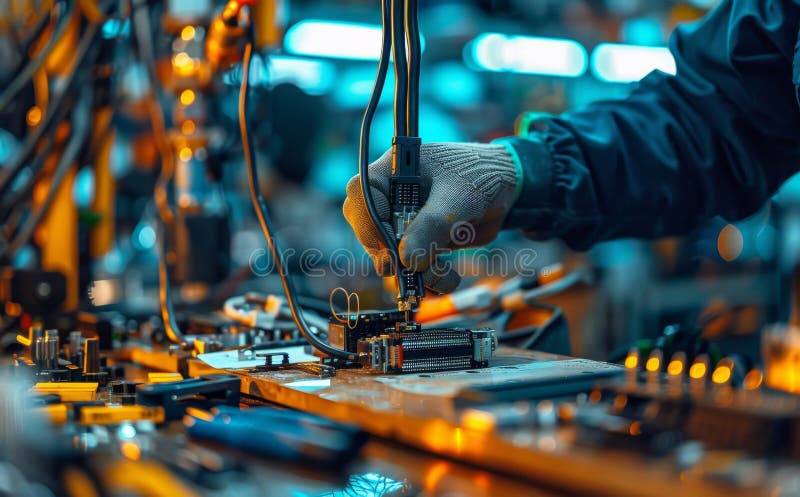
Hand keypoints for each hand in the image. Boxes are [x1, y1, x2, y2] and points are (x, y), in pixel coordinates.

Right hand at [343, 142, 518, 293]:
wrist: (503, 190)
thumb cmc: (479, 177)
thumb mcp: (458, 198)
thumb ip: (433, 225)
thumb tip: (407, 260)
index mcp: (393, 171)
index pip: (360, 195)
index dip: (368, 223)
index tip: (390, 248)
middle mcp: (390, 197)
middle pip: (369, 231)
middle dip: (391, 255)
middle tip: (410, 270)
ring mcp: (401, 222)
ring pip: (389, 256)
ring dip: (413, 274)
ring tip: (443, 275)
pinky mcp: (417, 243)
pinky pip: (410, 268)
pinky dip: (426, 280)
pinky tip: (447, 279)